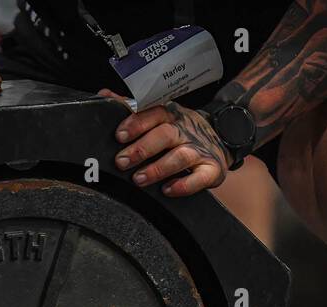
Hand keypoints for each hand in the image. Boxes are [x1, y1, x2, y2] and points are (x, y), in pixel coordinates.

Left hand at [100, 91, 231, 196]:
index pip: (154, 114)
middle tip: (121, 161)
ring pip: (180, 157)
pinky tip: (168, 189)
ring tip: (139, 179)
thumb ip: (132, 109)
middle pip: (164, 135)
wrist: (222, 138)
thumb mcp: (160, 117)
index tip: (119, 135)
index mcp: (171, 116)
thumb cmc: (181, 131)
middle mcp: (185, 131)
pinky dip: (184, 185)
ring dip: (158, 169)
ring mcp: (200, 150)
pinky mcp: (212, 169)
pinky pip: (200, 178)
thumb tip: (104, 96)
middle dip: (141, 149)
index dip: (136, 123)